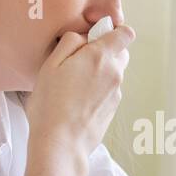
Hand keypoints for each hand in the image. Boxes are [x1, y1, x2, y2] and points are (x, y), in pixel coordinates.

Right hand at [24, 24, 135, 164]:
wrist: (61, 144)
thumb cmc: (51, 104)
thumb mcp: (51, 64)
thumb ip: (71, 43)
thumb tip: (83, 37)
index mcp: (100, 57)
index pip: (125, 34)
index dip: (112, 31)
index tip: (94, 36)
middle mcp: (114, 73)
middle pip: (120, 53)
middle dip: (104, 52)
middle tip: (78, 62)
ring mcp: (116, 94)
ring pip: (113, 74)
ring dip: (99, 73)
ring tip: (73, 86)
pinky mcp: (113, 110)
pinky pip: (109, 92)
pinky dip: (97, 91)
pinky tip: (77, 102)